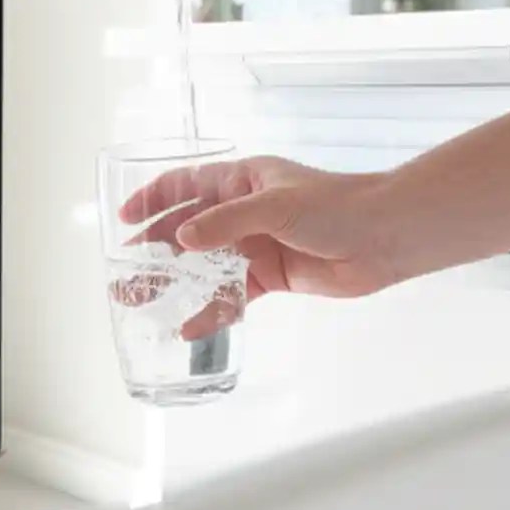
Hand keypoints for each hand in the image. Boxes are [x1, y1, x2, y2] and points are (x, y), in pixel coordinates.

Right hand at [118, 156, 400, 337]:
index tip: (124, 219)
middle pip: (187, 230)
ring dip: (175, 283)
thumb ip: (225, 222)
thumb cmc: (336, 205)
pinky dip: (211, 311)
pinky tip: (189, 328)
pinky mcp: (272, 277)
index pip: (184, 184)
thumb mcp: (274, 205)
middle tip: (124, 272)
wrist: (385, 236)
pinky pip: (232, 295)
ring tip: (143, 301)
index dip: (152, 198)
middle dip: (154, 250)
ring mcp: (256, 245)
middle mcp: (243, 212)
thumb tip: (181, 239)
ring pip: (204, 266)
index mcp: (241, 181)